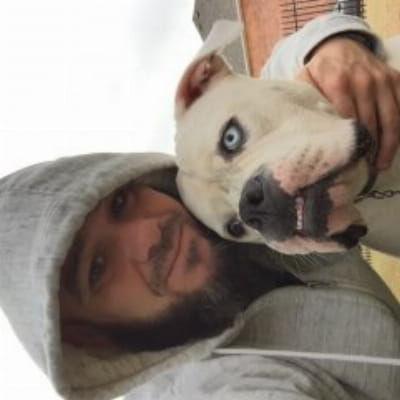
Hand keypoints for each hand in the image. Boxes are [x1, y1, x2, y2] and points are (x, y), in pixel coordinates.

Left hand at [296, 37, 399, 169]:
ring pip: (391, 118)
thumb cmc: (319, 70)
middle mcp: (364, 80)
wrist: (340, 44)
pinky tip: (392, 147)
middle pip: (370, 121)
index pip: (347, 118)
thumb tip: (307, 129)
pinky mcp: (395, 78)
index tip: (345, 160)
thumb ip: (306, 101)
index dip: (347, 141)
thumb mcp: (304, 80)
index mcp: (338, 82)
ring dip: (388, 144)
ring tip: (381, 165)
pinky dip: (398, 129)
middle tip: (363, 169)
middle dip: (367, 147)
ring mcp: (382, 79)